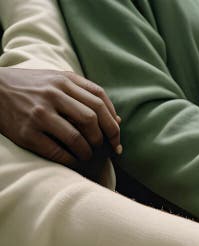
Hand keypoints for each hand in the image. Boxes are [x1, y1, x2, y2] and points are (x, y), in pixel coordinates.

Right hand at [0, 68, 120, 166]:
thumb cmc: (31, 87)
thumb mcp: (57, 80)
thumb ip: (86, 94)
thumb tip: (118, 120)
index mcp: (64, 80)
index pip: (100, 101)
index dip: (113, 123)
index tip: (116, 137)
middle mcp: (52, 94)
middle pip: (92, 120)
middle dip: (104, 138)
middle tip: (104, 148)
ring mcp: (38, 113)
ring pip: (77, 138)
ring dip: (88, 152)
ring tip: (87, 155)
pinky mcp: (27, 132)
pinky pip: (57, 152)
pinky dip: (70, 159)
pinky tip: (72, 159)